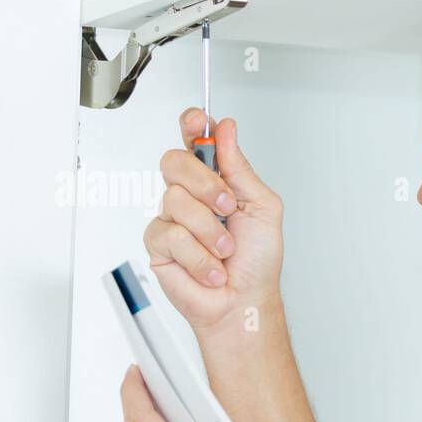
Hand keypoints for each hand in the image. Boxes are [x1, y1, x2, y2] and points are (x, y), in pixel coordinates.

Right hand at [145, 109, 284, 333]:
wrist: (245, 300)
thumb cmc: (258, 260)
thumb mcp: (263, 207)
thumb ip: (241, 168)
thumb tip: (227, 129)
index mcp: (217, 181)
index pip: (196, 141)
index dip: (192, 125)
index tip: (198, 120)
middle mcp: (191, 195)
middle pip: (174, 161)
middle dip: (204, 183)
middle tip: (225, 207)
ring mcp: (172, 219)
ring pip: (175, 200)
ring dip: (210, 230)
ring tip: (224, 249)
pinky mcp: (159, 244)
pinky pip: (171, 235)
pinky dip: (200, 256)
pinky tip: (212, 267)